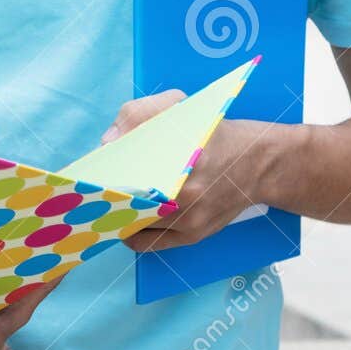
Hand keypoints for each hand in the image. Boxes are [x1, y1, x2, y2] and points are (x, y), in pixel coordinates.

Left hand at [99, 91, 277, 251]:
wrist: (260, 162)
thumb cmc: (213, 131)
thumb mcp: (178, 106)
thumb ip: (138, 114)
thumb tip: (109, 142)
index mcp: (179, 153)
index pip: (125, 164)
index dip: (102, 170)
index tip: (89, 170)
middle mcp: (184, 191)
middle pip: (125, 198)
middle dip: (107, 194)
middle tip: (94, 187)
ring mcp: (189, 218)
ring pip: (134, 224)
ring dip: (118, 214)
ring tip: (107, 202)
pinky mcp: (194, 235)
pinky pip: (149, 243)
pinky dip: (133, 232)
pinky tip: (126, 218)